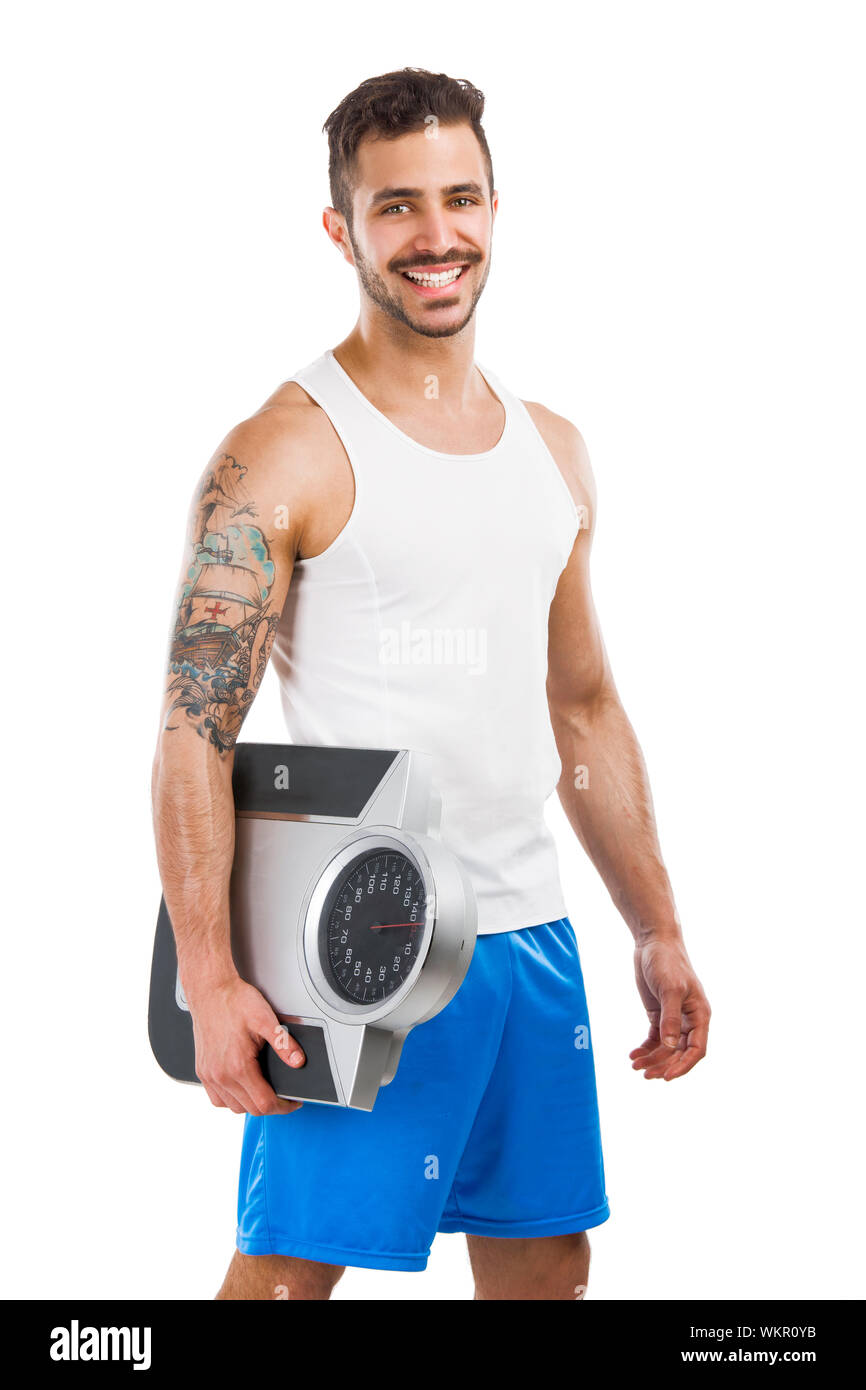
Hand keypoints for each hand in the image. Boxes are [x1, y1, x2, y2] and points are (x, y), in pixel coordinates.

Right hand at [185, 973, 305, 1114]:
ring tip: (264, 1091)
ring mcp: (209, 1075)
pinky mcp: (202, 1071)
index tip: (293, 1102)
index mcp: (238, 1066)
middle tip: (283, 1096)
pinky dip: (232, 1100)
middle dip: (271, 1106)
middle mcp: (220, 1075)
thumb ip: (283, 1043)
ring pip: (233, 1107)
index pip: (264, 1103)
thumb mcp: (265, 1019)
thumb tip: (298, 1061)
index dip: (284, 1106)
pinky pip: (217, 1099)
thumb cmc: (234, 1002)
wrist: (210, 991)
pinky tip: (241, 1088)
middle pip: (250, 1109)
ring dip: (251, 1104)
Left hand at [630, 935, 710, 1080]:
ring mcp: (674, 1018)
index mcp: (700, 1015)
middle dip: (663, 1064)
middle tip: (644, 1073)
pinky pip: (655, 1039)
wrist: (654, 943)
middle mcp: (689, 1020)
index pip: (697, 1049)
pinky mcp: (659, 1015)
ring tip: (634, 1065)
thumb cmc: (667, 962)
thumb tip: (671, 1046)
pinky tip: (633, 1054)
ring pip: (666, 1048)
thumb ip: (670, 1018)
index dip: (683, 1065)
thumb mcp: (670, 989)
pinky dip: (646, 1048)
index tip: (667, 1077)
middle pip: (679, 1052)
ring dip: (652, 1058)